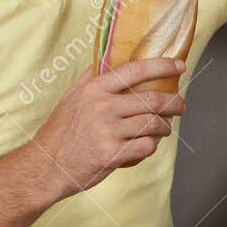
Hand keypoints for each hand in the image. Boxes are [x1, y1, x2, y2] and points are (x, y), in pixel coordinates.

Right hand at [27, 57, 186, 201]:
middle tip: (181, 106)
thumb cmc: (59, 132)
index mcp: (94, 89)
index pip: (135, 70)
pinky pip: (146, 146)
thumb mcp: (70, 98)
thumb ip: (91, 79)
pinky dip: (151, 146)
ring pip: (153, 124)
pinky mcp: (112, 154)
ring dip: (164, 127)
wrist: (45, 166)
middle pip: (152, 100)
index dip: (162, 66)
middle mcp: (102, 107)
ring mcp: (108, 131)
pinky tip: (146, 146)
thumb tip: (108, 59)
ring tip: (164, 129)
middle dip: (174, 103)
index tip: (179, 66)